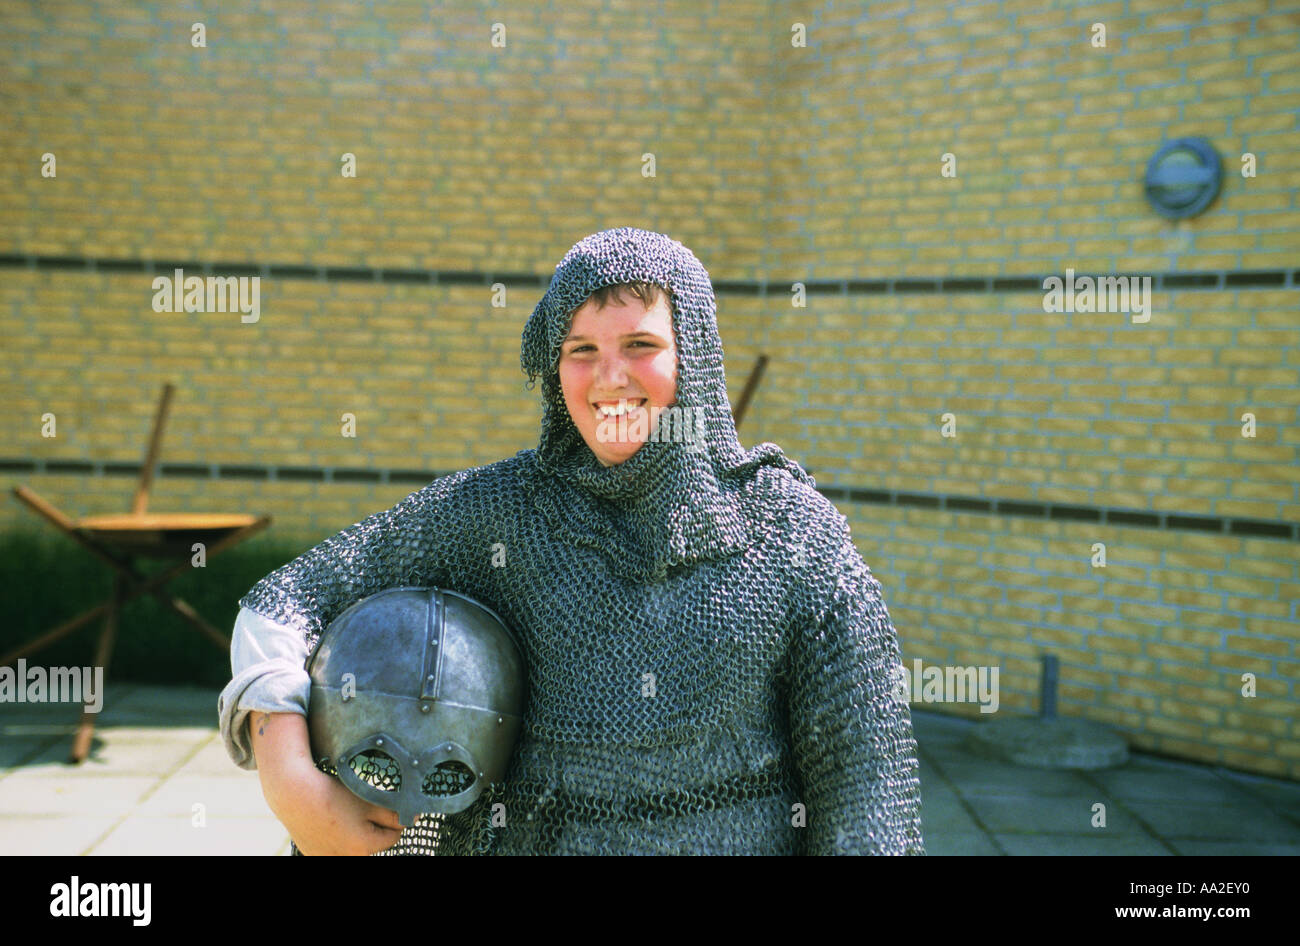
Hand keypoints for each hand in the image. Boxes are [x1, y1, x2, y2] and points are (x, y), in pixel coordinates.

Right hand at [249, 711, 403, 855]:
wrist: (294, 796)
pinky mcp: (314, 856)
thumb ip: (394, 813)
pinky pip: (334, 850)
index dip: (392, 819)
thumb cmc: (334, 796)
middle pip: (373, 844)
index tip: (381, 806)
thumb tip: (413, 820)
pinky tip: (330, 823)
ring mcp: (329, 860)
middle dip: (373, 828)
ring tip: (344, 816)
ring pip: (354, 848)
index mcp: (364, 847)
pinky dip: (337, 839)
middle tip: (360, 808)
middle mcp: (347, 859)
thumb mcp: (369, 801)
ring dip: (356, 835)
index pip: (392, 837)